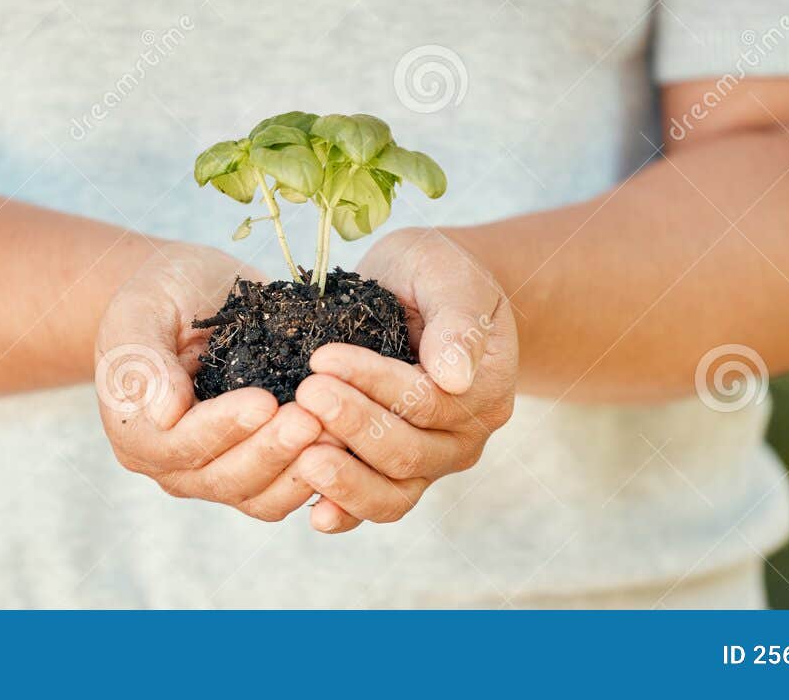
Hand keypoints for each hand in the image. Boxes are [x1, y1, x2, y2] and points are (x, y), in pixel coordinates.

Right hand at [94, 243, 323, 520]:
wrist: (193, 294)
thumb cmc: (161, 294)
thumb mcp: (141, 309)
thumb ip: (143, 359)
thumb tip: (164, 413)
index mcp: (137, 431)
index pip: (179, 444)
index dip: (222, 427)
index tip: (265, 400)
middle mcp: (174, 465)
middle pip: (224, 478)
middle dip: (271, 450)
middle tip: (313, 418)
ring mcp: (217, 472)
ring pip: (261, 496)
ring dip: (300, 468)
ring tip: (339, 431)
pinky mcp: (258, 468)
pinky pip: (288, 489)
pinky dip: (319, 474)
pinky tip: (349, 443)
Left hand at [294, 228, 517, 532]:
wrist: (425, 292)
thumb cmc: (436, 275)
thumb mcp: (448, 275)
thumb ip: (456, 322)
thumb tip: (455, 376)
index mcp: (485, 388)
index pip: (427, 399)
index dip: (374, 383)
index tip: (323, 357)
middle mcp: (464, 436)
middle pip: (408, 452)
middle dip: (353, 425)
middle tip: (305, 394)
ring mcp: (432, 462)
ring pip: (394, 493)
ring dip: (346, 480)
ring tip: (303, 458)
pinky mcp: (398, 475)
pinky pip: (376, 504)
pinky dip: (346, 513)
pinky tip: (313, 514)